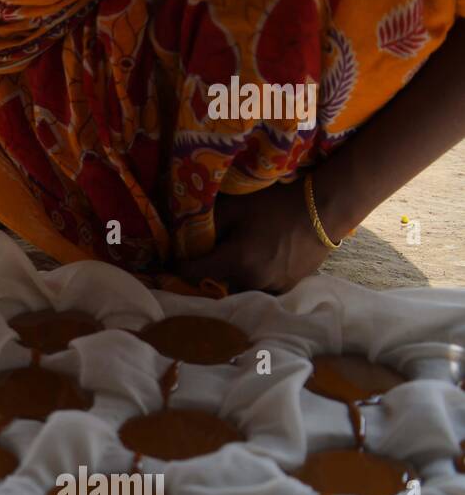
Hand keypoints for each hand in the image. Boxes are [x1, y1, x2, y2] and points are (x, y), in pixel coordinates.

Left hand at [175, 180, 333, 292]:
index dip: (177, 265)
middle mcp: (251, 281)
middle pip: (214, 285)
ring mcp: (270, 288)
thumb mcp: (236, 207)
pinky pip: (257, 290)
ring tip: (224, 264)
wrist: (324, 210)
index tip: (171, 260)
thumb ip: (205, 223)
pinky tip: (249, 266)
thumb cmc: (277, 204)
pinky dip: (248, 281)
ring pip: (236, 289)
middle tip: (197, 260)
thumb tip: (182, 236)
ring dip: (227, 280)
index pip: (192, 273)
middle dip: (203, 274)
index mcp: (235, 261)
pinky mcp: (285, 289)